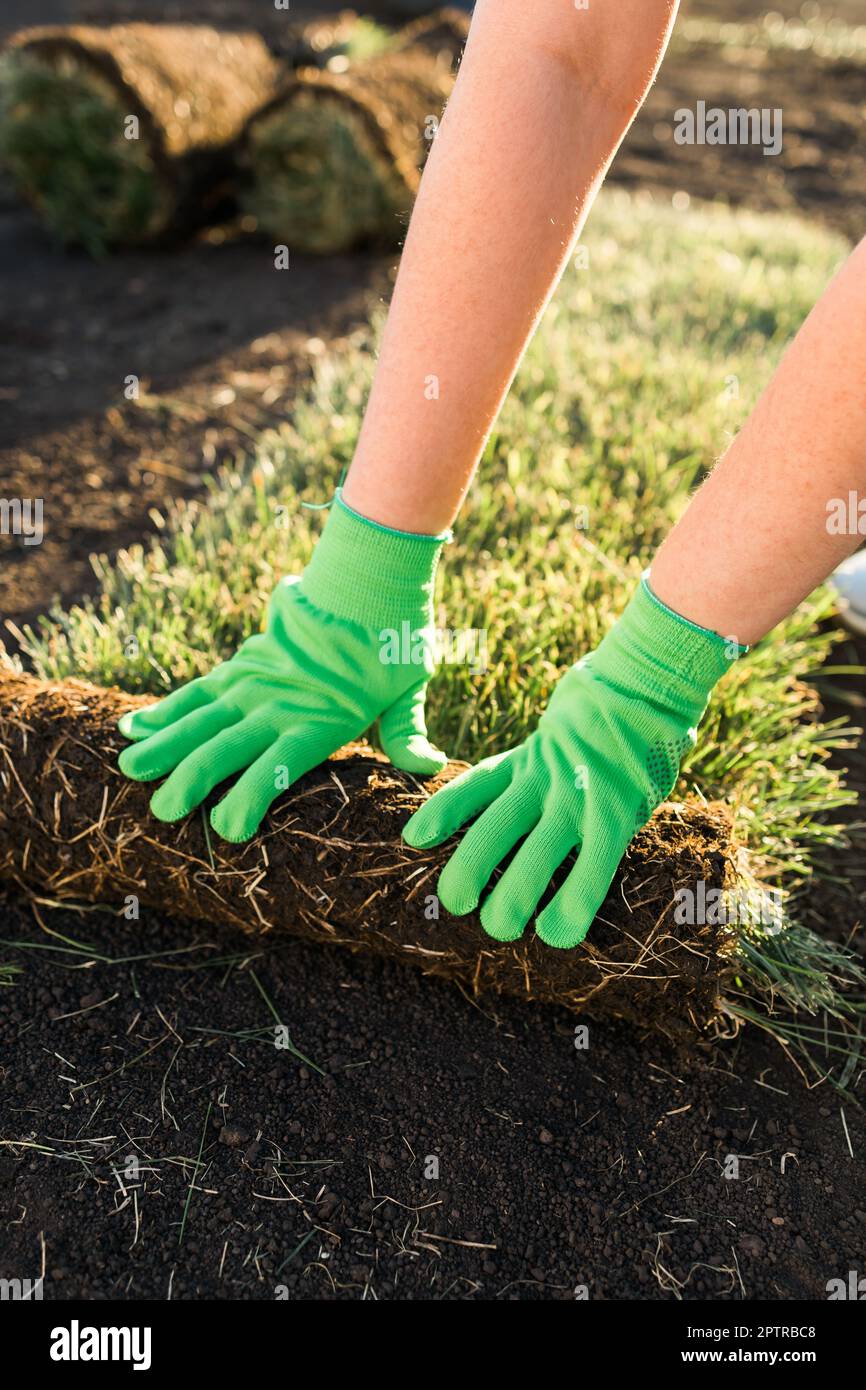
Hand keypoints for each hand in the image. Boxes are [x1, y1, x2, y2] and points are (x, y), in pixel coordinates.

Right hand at [118, 493, 447, 841]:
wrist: (368, 579)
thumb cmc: (394, 643)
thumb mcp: (410, 687)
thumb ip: (408, 732)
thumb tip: (431, 765)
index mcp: (321, 719)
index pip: (281, 764)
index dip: (252, 796)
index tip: (228, 830)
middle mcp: (280, 703)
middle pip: (229, 744)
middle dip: (193, 778)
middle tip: (160, 810)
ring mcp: (255, 682)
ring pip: (202, 718)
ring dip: (166, 743)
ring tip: (130, 769)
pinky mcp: (242, 665)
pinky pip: (197, 691)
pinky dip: (165, 709)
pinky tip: (133, 727)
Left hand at [403, 578, 740, 947]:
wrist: (652, 681)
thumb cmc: (609, 712)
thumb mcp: (564, 729)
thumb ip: (546, 761)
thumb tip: (526, 790)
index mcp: (530, 757)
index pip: (475, 785)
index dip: (443, 813)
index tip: (413, 838)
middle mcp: (546, 776)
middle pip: (497, 826)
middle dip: (471, 867)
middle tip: (455, 904)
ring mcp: (580, 794)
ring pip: (537, 850)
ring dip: (514, 894)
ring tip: (498, 929)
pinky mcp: (618, 811)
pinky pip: (594, 864)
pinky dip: (574, 901)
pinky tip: (558, 934)